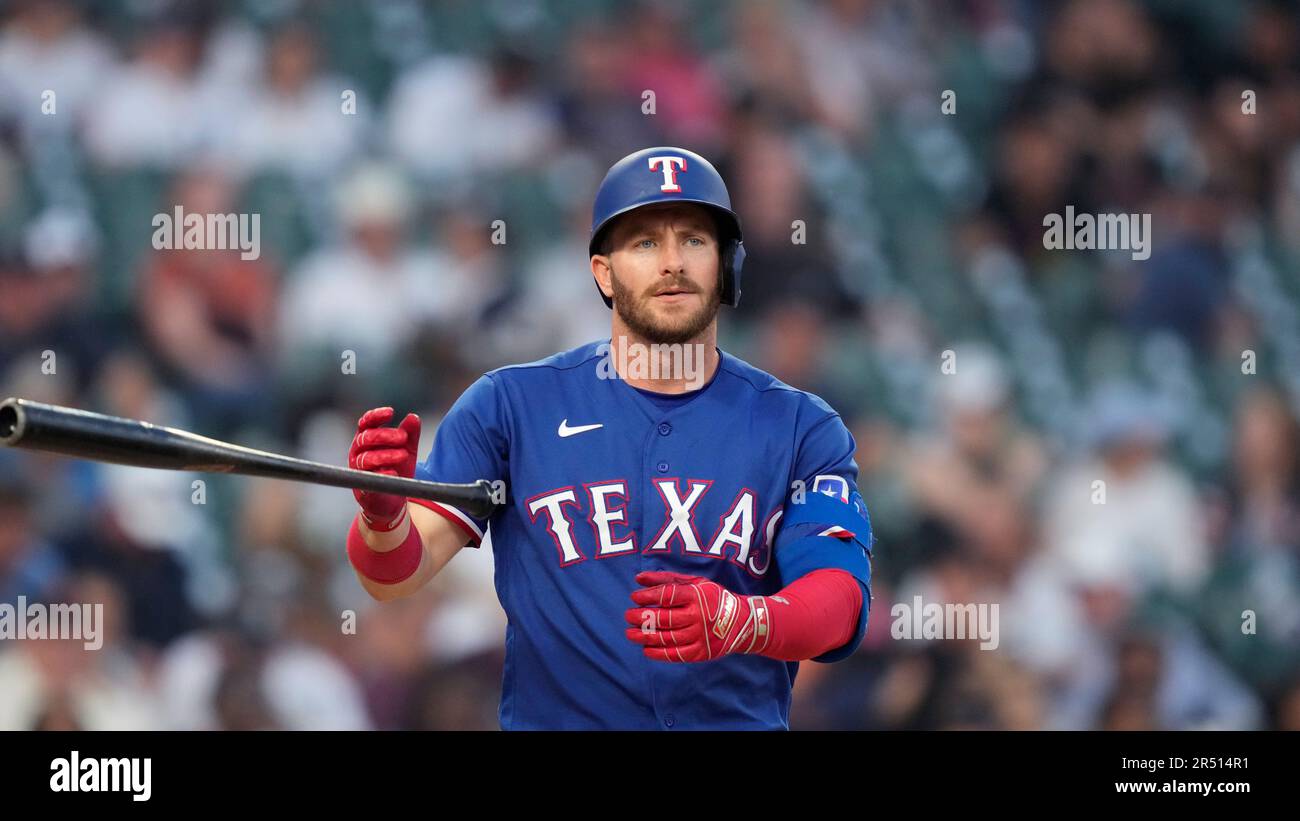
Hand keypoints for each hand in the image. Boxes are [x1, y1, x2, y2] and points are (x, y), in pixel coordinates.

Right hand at [348, 406, 420, 529]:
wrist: (393, 499)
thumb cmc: (397, 469)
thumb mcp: (407, 449)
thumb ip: (410, 434)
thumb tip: (413, 417)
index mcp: (366, 439)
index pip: (366, 422)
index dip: (376, 416)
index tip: (391, 412)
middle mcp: (358, 452)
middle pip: (366, 438)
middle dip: (385, 435)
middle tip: (403, 437)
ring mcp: (358, 470)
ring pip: (366, 458)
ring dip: (385, 455)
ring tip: (403, 454)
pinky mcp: (362, 487)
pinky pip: (368, 479)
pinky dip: (381, 474)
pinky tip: (393, 472)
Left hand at [624, 571, 771, 661]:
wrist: (742, 622)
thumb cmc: (713, 598)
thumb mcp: (695, 583)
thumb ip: (666, 579)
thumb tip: (638, 578)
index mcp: (697, 595)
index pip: (667, 595)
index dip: (648, 596)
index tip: (634, 597)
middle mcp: (698, 616)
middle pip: (664, 618)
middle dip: (642, 617)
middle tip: (628, 616)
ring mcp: (700, 636)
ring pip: (667, 637)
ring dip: (645, 636)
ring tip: (630, 633)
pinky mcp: (702, 652)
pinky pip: (676, 655)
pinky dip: (658, 653)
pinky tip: (646, 649)